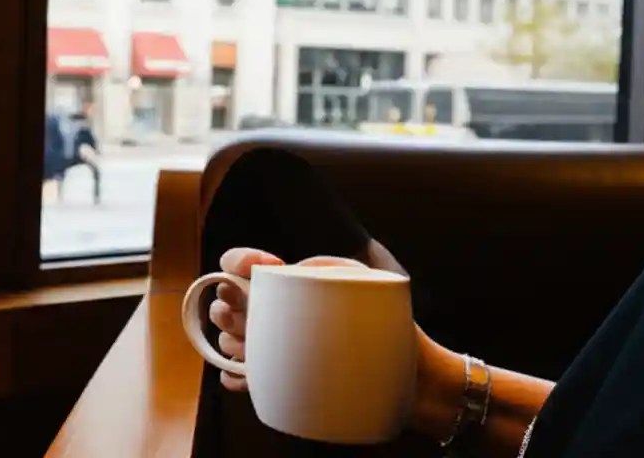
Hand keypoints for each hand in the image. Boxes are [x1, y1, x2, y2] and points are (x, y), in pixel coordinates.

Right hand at [210, 247, 467, 441]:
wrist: (416, 378)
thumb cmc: (394, 327)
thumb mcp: (371, 283)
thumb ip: (336, 266)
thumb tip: (298, 267)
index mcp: (290, 288)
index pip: (241, 264)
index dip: (238, 261)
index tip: (262, 266)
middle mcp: (276, 317)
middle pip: (227, 305)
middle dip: (228, 307)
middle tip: (245, 313)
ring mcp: (277, 349)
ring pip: (229, 342)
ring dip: (231, 344)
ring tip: (250, 349)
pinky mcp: (283, 382)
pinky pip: (243, 379)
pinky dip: (235, 379)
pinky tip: (242, 378)